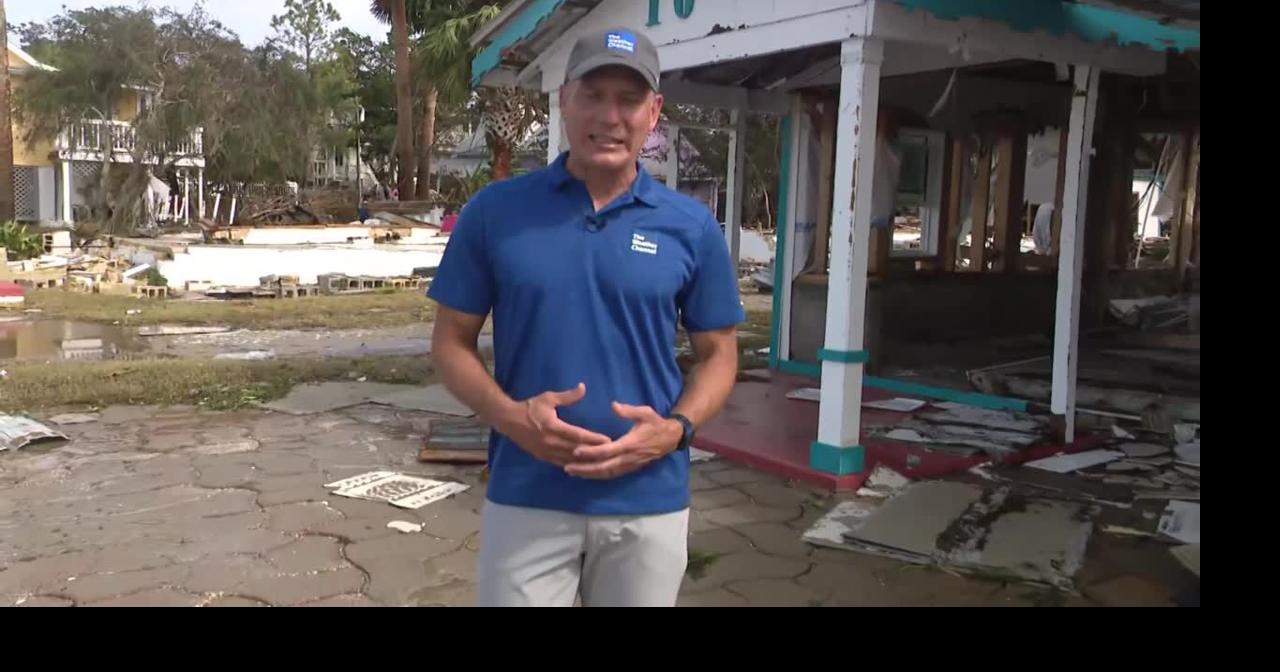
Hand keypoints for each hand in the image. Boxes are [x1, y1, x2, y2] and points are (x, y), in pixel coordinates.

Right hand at [501, 383, 610, 466]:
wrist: (508, 420)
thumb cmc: (530, 407)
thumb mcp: (548, 398)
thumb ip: (567, 396)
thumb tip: (583, 387)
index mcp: (553, 427)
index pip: (577, 435)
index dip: (593, 438)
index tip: (608, 440)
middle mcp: (550, 442)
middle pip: (576, 450)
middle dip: (593, 452)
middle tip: (610, 453)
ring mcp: (546, 452)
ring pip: (569, 460)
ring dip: (585, 461)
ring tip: (600, 462)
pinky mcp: (542, 457)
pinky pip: (560, 463)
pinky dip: (572, 465)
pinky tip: (582, 467)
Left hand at [564, 402, 683, 479]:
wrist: (670, 438)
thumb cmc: (655, 423)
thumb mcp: (645, 412)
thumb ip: (629, 410)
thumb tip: (613, 405)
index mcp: (630, 443)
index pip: (607, 450)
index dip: (591, 452)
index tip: (576, 451)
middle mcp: (628, 457)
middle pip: (603, 467)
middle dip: (585, 468)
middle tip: (567, 467)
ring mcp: (629, 465)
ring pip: (606, 473)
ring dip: (589, 474)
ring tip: (572, 472)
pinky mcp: (629, 468)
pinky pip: (611, 474)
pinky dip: (598, 476)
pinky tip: (586, 474)